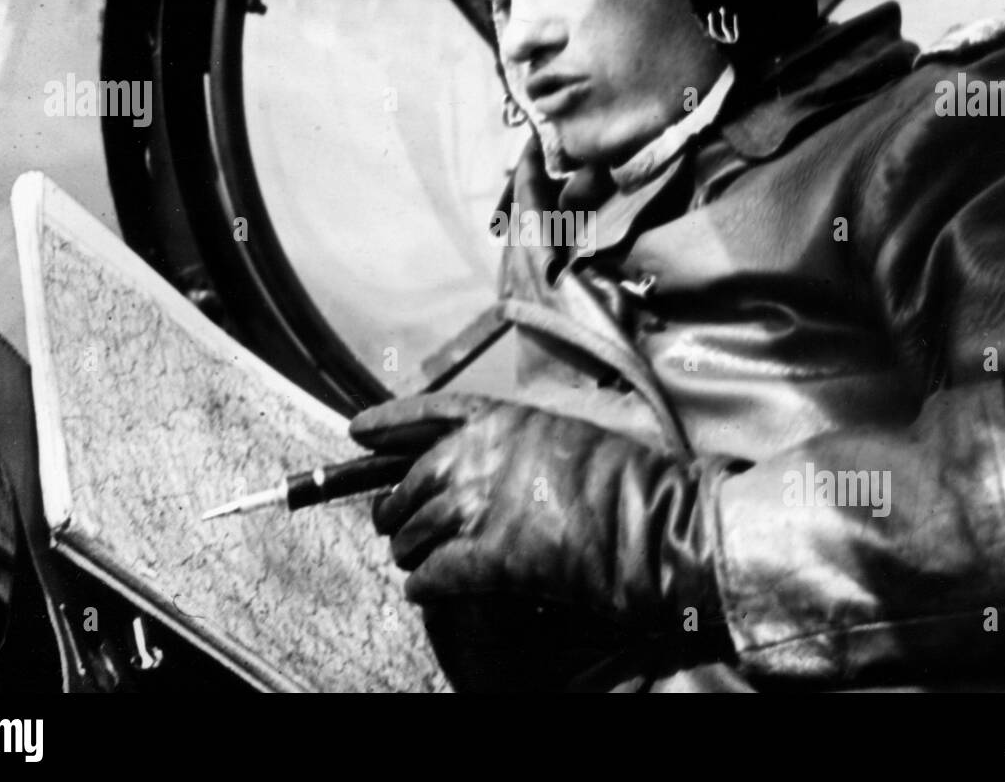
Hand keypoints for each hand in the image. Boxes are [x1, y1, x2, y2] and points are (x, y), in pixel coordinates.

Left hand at [349, 392, 741, 639]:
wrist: (648, 522)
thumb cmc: (620, 478)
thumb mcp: (560, 433)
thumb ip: (511, 443)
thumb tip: (475, 466)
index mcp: (498, 419)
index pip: (425, 416)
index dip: (387, 423)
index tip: (357, 430)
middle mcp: (477, 457)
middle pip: (410, 483)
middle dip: (396, 508)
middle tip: (394, 524)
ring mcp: (479, 506)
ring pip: (414, 532)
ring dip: (408, 550)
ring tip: (412, 560)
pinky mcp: (487, 557)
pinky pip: (434, 573)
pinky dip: (424, 584)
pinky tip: (425, 589)